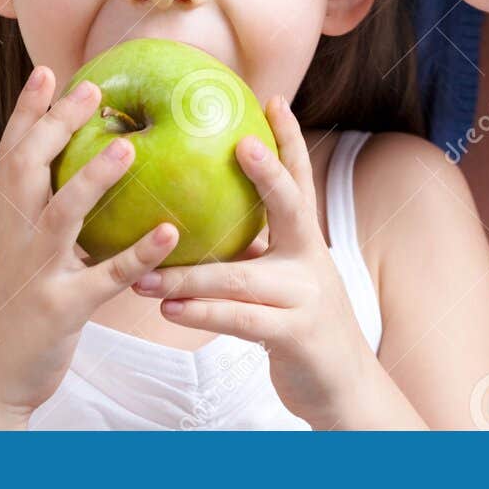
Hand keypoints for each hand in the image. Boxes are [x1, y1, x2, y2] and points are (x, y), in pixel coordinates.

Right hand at [0, 65, 179, 427]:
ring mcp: (37, 274)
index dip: (27, 113)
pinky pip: (105, 278)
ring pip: (62, 216)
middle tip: (91, 87)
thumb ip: (49, 227)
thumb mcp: (24, 262)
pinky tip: (172, 234)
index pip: (12, 156)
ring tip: (131, 147)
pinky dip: (138, 255)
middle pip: (28, 168)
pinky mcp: (61, 310)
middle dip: (56, 125)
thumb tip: (90, 189)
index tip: (48, 71)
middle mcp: (18, 240)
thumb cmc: (15, 317)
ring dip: (94, 178)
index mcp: (11, 225)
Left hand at [129, 96, 378, 427]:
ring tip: (146, 271)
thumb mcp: (284, 279)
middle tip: (241, 144)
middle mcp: (311, 261)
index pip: (300, 181)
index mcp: (305, 242)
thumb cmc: (299, 326)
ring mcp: (305, 298)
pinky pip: (241, 320)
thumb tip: (198, 213)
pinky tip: (168, 309)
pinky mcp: (295, 336)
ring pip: (242, 275)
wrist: (342, 388)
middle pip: (292, 206)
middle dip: (269, 172)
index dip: (289, 140)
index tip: (272, 99)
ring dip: (189, 273)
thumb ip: (254, 248)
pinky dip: (202, 313)